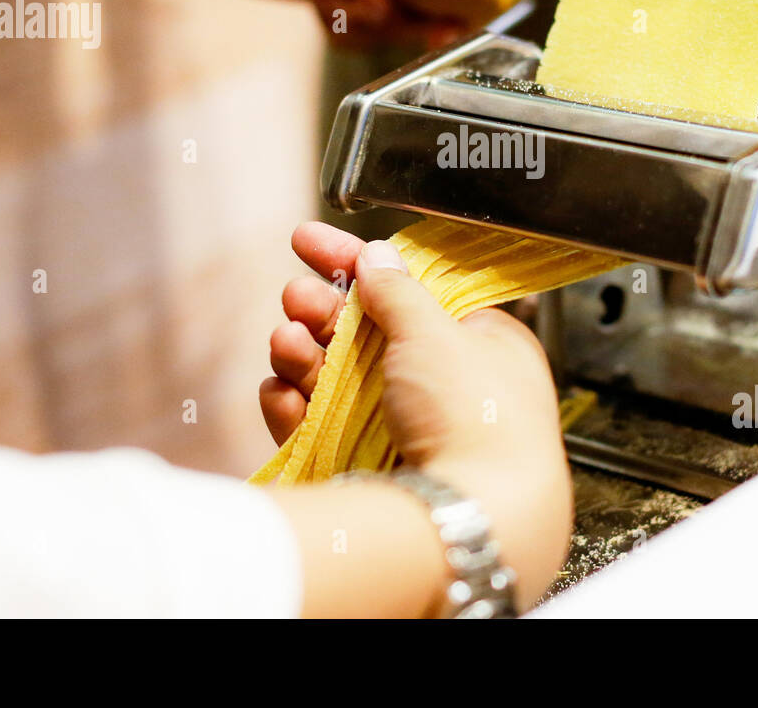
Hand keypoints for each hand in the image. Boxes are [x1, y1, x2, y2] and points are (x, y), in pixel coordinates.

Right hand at [261, 222, 572, 603]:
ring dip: (305, 355)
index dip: (356, 261)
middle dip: (323, 312)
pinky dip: (298, 408)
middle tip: (295, 296)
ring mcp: (405, 430)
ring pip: (339, 382)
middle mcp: (443, 385)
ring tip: (285, 342)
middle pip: (367, 335)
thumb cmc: (477, 418)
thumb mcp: (438, 332)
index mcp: (478, 344)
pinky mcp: (369, 469)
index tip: (308, 241)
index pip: (409, 290)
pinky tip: (279, 391)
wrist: (469, 515)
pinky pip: (324, 429)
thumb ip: (399, 291)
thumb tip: (378, 257)